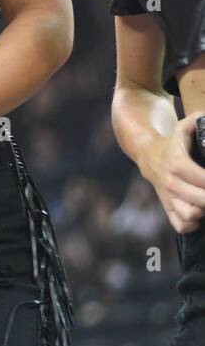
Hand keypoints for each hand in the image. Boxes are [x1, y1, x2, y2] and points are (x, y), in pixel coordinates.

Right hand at [137, 111, 204, 233]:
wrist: (147, 154)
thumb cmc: (173, 141)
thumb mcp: (184, 127)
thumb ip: (198, 121)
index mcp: (177, 163)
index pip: (203, 180)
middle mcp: (171, 182)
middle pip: (200, 201)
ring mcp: (168, 196)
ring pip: (190, 215)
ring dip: (203, 211)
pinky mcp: (167, 206)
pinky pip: (180, 225)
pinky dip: (193, 224)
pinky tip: (200, 212)